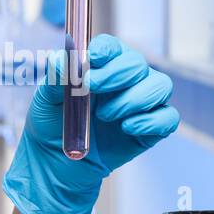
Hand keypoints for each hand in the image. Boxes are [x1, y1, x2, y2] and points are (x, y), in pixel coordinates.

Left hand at [2, 34, 179, 213]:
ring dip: (134, 99)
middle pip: (138, 63)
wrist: (57, 166)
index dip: (107, 50)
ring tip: (106, 116)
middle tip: (93, 89)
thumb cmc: (51, 127)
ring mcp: (140, 103)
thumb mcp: (45, 102)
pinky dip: (151, 121)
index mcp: (100, 67)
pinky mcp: (151, 128)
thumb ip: (55, 79)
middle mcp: (124, 80)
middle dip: (118, 74)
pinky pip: (169, 118)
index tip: (93, 59)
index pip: (113, 47)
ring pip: (160, 86)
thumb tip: (60, 59)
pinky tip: (127, 128)